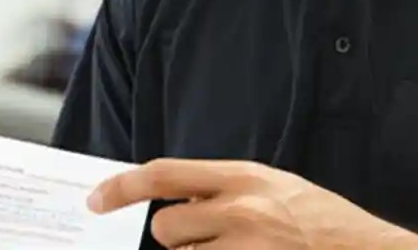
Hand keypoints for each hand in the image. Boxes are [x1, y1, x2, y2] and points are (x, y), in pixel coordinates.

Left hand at [87, 159, 417, 249]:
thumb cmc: (321, 220)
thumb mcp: (273, 186)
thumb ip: (223, 188)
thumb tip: (172, 198)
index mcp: (243, 177)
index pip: (163, 174)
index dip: (121, 187)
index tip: (96, 199)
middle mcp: (242, 210)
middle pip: (167, 228)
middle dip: (177, 238)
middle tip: (209, 239)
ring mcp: (248, 249)